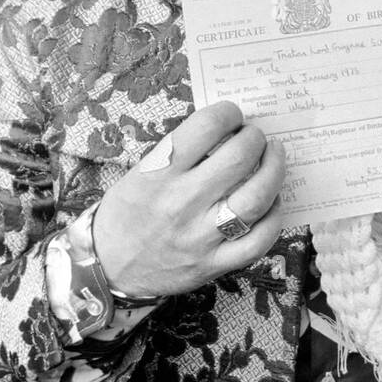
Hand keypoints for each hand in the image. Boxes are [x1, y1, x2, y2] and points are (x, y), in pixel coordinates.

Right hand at [93, 101, 286, 299]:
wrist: (107, 268)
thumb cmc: (128, 213)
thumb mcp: (141, 172)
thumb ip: (180, 152)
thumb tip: (227, 129)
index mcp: (159, 173)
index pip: (206, 127)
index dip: (228, 113)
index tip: (232, 115)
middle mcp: (182, 203)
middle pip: (239, 158)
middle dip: (256, 138)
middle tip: (255, 137)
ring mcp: (200, 237)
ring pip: (256, 198)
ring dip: (274, 170)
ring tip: (273, 157)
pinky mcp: (213, 264)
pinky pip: (258, 241)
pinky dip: (273, 217)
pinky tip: (271, 201)